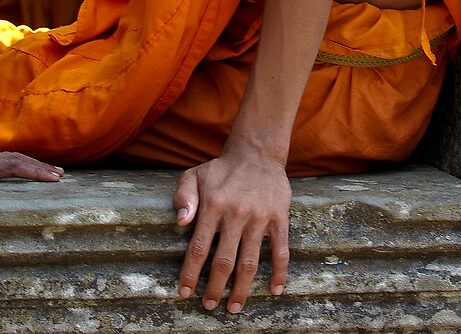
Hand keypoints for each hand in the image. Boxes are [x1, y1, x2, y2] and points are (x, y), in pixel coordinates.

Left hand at [0, 150, 63, 186]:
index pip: (17, 166)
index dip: (36, 172)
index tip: (55, 178)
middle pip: (21, 160)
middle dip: (42, 167)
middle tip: (61, 174)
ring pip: (17, 158)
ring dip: (35, 163)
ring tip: (51, 170)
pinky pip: (10, 160)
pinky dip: (23, 162)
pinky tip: (25, 167)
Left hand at [174, 146, 290, 313]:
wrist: (257, 153)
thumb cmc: (221, 169)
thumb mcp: (194, 175)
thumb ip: (183, 197)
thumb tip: (180, 223)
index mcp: (213, 205)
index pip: (198, 248)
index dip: (190, 274)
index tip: (185, 292)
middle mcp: (236, 214)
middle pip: (224, 262)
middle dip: (215, 289)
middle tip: (209, 305)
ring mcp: (259, 218)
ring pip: (250, 263)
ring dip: (241, 290)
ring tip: (233, 307)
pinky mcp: (279, 218)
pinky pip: (281, 251)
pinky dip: (279, 273)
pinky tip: (275, 290)